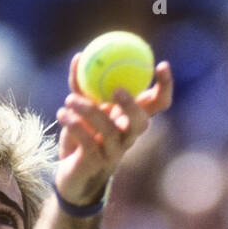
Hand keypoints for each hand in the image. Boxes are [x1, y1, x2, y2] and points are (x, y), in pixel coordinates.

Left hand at [54, 53, 172, 205]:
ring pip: (110, 131)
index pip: (158, 103)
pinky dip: (74, 125)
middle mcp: (128, 136)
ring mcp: (114, 152)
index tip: (162, 64)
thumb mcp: (82, 108)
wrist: (70, 172)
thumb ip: (82, 85)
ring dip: (89, 111)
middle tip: (118, 90)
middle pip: (142, 122)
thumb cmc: (82, 135)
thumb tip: (80, 56)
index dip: (165, 86)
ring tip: (70, 99)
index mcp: (131, 119)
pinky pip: (88, 142)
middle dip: (133, 106)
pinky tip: (62, 113)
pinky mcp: (96, 163)